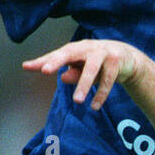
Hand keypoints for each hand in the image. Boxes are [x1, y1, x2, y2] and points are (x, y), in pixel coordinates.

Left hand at [23, 39, 144, 110]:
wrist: (128, 58)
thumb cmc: (99, 64)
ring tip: (77, 100)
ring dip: (84, 84)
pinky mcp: (116, 62)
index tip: (27, 67)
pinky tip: (94, 106)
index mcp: (76, 48)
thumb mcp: (84, 70)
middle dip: (57, 61)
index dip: (42, 60)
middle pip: (70, 52)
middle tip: (45, 70)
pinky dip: (101, 94)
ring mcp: (103, 53)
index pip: (56, 55)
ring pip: (91, 68)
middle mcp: (87, 47)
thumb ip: (73, 73)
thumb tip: (63, 77)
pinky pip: (108, 79)